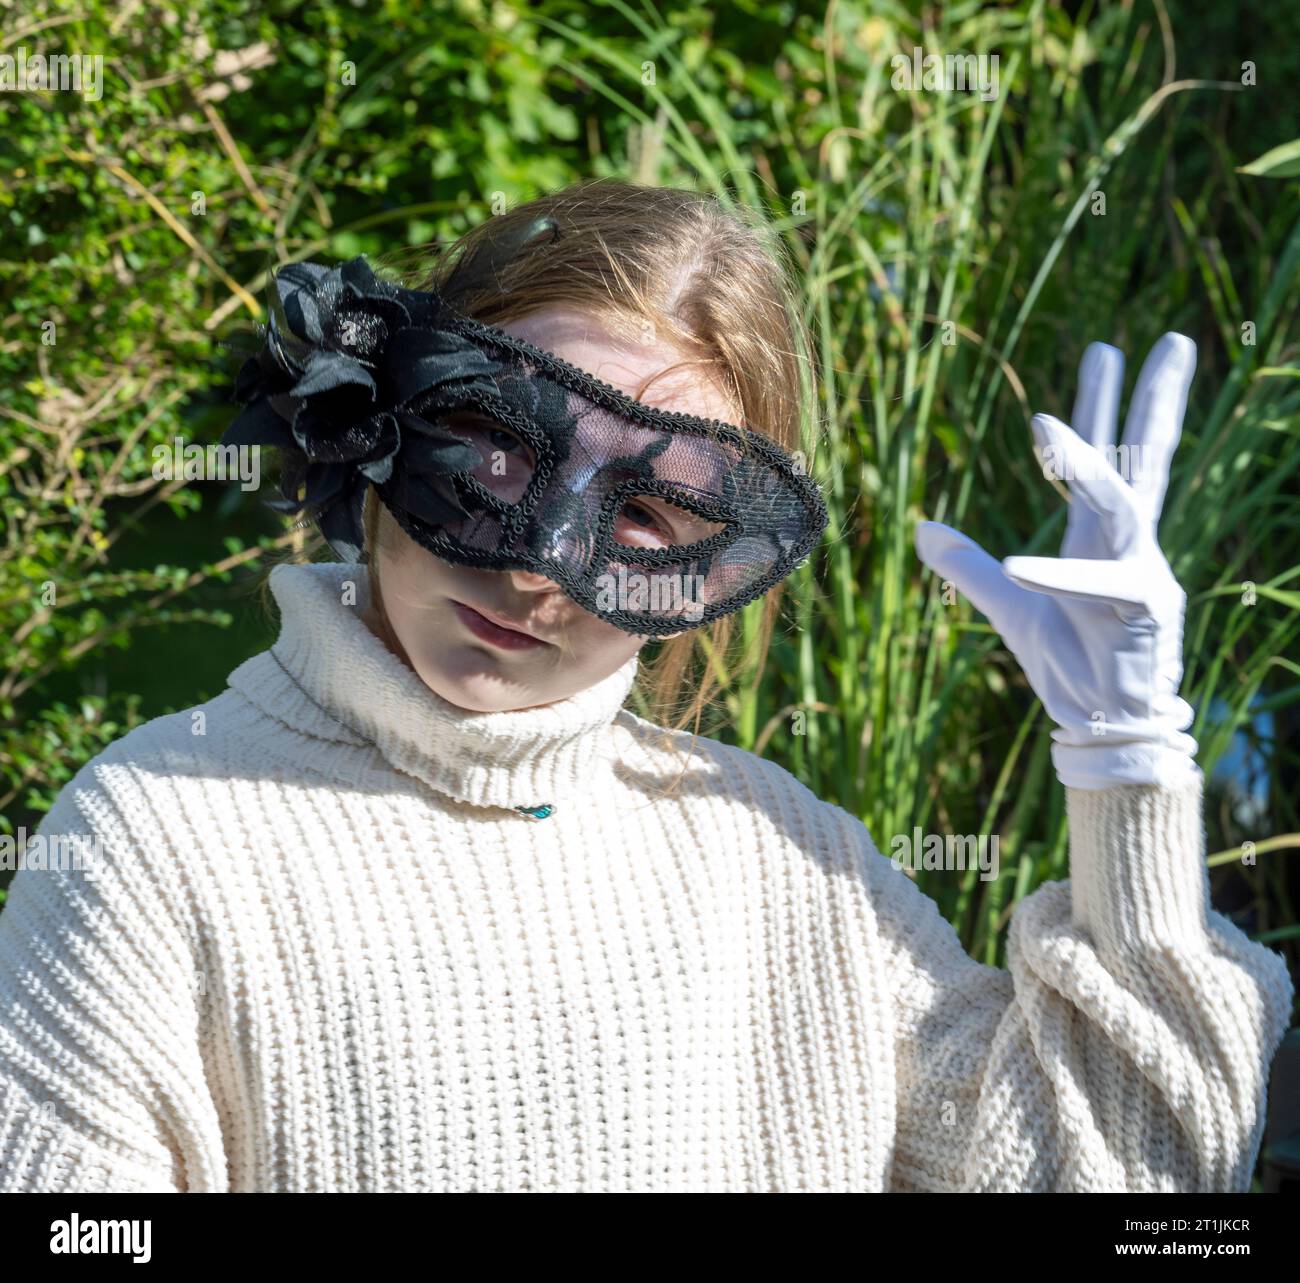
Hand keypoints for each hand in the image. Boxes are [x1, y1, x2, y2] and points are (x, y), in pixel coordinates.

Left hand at [914, 333, 1199, 790]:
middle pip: (1148, 461)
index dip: (1106, 406)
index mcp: (1100, 539)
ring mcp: (1144, 576)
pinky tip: (1021, 566)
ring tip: (1046, 424)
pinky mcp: (1145, 615)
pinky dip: (1062, 576)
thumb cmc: (1068, 662)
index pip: (1110, 459)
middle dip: (1156, 402)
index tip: (1106, 349)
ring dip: (1088, 468)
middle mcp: (1130, 547)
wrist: (1100, 725)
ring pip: (1125, 508)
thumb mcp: (1009, 605)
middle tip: (1171, 338)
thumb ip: (969, 565)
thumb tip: (921, 527)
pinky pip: (1102, 587)